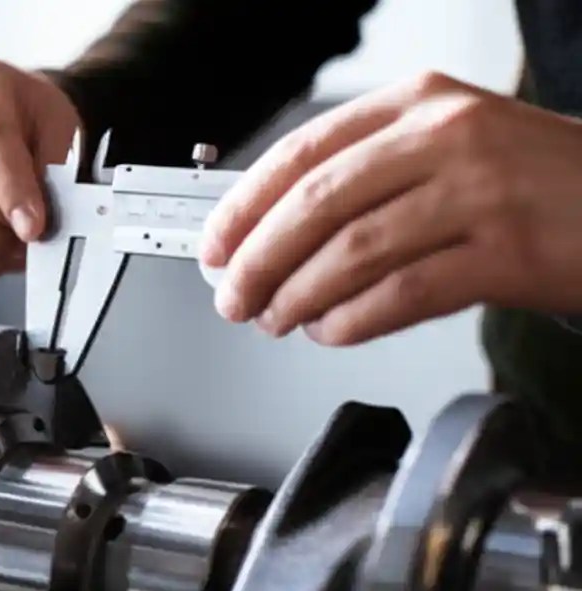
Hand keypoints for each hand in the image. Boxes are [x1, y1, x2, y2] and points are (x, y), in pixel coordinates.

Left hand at [200, 71, 581, 345]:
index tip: (214, 245)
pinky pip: (402, 293)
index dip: (244, 205)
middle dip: (258, 260)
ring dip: (296, 296)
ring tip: (275, 320)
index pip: (303, 151)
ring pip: (351, 250)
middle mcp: (446, 136)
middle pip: (316, 203)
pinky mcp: (508, 253)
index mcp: (420, 102)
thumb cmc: (534, 182)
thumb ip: (368, 175)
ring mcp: (480, 192)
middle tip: (232, 297)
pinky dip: (351, 321)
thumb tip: (269, 232)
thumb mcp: (450, 146)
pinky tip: (331, 331)